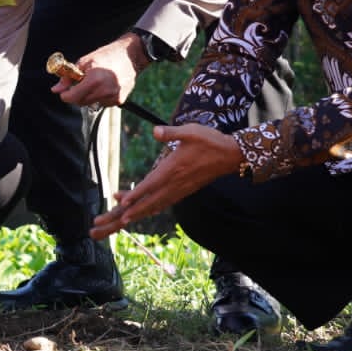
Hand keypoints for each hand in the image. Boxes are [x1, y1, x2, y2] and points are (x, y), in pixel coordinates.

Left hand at [54, 33, 143, 107]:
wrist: (131, 55)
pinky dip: (100, 97)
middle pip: (81, 102)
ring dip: (89, 95)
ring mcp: (113, 97)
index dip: (65, 95)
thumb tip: (55, 89)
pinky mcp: (120, 100)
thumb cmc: (107, 55)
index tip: (65, 91)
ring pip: (92, 103)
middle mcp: (104, 91)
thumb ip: (68, 77)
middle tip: (81, 83)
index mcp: (94, 80)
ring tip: (96, 82)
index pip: (73, 97)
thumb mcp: (84, 62)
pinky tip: (105, 85)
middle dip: (77, 94)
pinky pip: (103, 103)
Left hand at [91, 123, 239, 237]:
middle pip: (152, 200)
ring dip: (142, 212)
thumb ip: (171, 132)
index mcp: (174, 168)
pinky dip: (156, 208)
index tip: (122, 202)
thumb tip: (155, 131)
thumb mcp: (190, 131)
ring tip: (126, 219)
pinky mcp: (187, 190)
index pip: (151, 183)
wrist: (231, 155)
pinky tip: (149, 211)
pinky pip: (168, 202)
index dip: (136, 194)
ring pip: (159, 204)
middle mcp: (176, 182)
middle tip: (120, 219)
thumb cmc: (210, 141)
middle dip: (134, 210)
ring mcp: (182, 188)